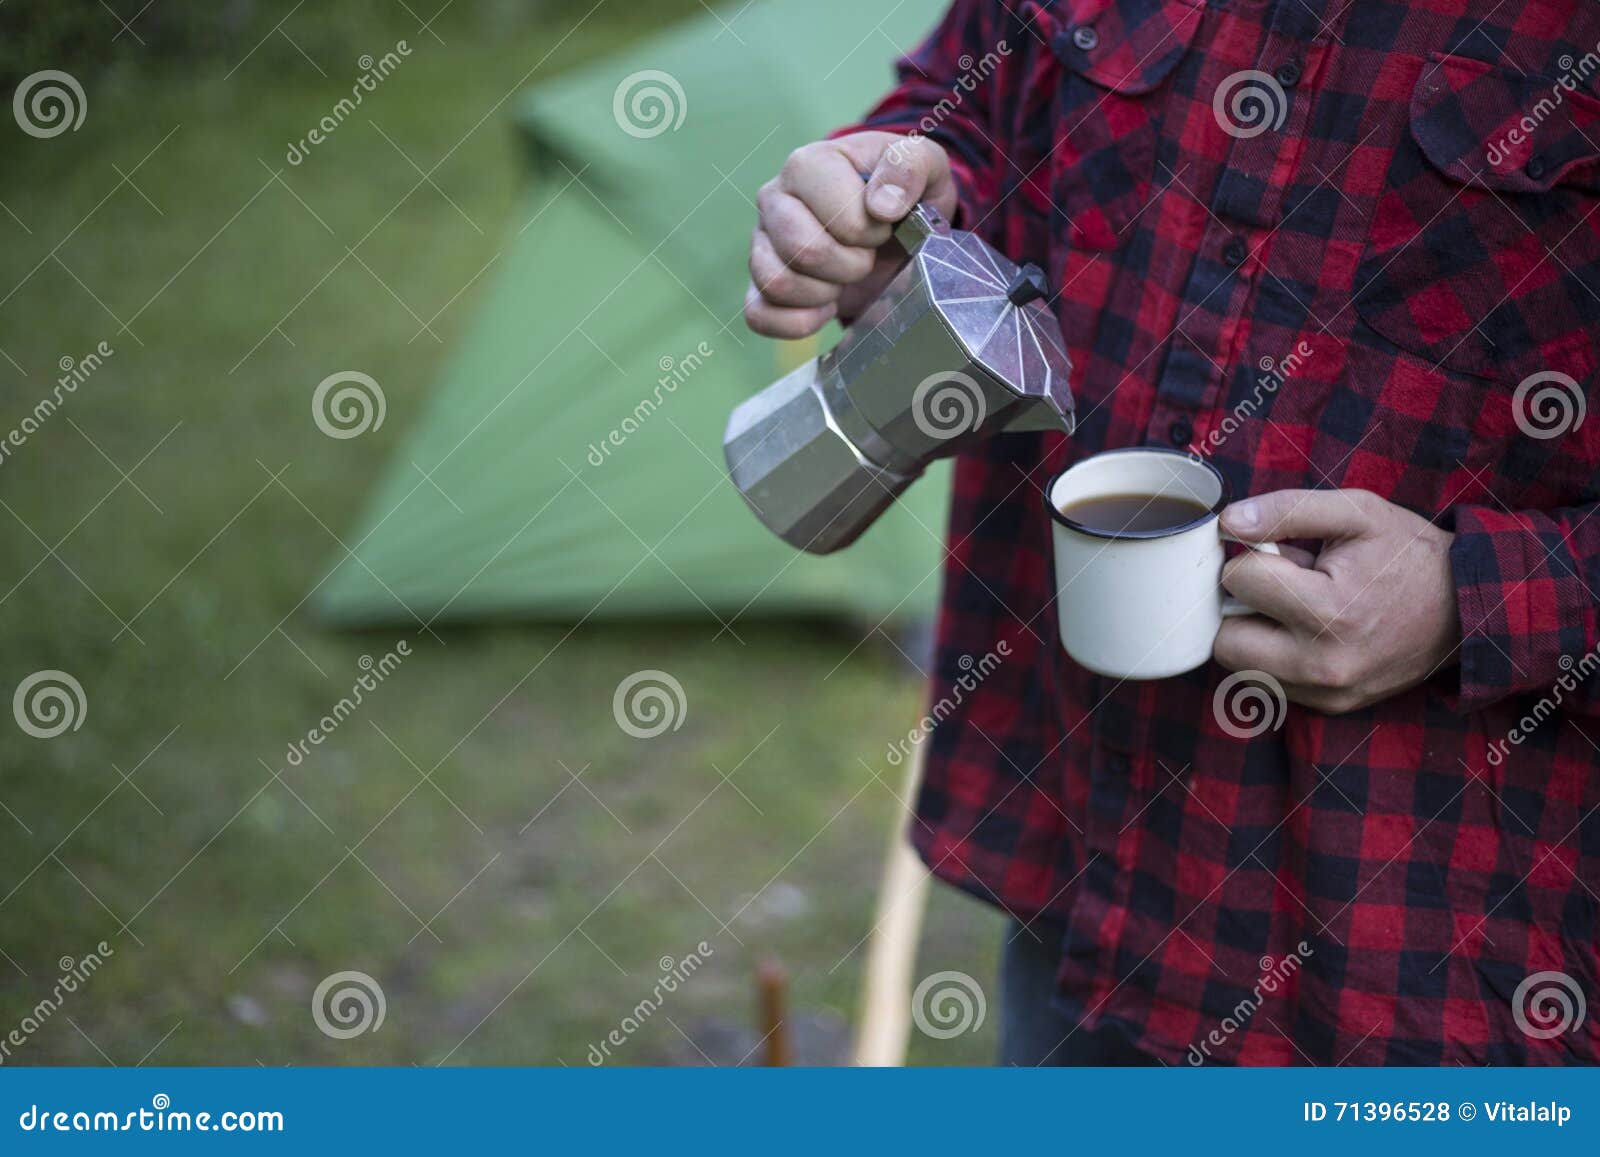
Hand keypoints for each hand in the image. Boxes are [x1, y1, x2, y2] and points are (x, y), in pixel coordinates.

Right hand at [744, 131, 956, 338]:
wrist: (893, 226)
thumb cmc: (902, 192)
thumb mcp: (923, 164)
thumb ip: (908, 168)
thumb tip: (881, 206)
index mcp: (808, 164)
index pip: (837, 216)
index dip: (870, 232)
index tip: (884, 225)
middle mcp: (774, 198)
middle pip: (802, 249)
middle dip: (850, 265)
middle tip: (867, 255)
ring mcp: (761, 243)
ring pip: (777, 283)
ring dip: (825, 293)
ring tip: (845, 277)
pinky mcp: (759, 284)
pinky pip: (760, 315)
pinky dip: (799, 322)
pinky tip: (826, 307)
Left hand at [1213, 489, 1461, 713]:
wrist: (1465, 607)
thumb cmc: (1407, 554)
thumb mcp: (1358, 512)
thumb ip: (1287, 510)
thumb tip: (1228, 522)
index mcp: (1328, 613)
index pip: (1238, 581)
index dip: (1252, 558)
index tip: (1282, 553)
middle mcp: (1322, 666)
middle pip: (1225, 639)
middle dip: (1241, 606)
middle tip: (1281, 586)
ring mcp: (1326, 693)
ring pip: (1241, 666)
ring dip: (1254, 634)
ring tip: (1300, 610)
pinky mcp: (1330, 707)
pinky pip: (1269, 683)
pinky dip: (1275, 658)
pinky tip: (1309, 634)